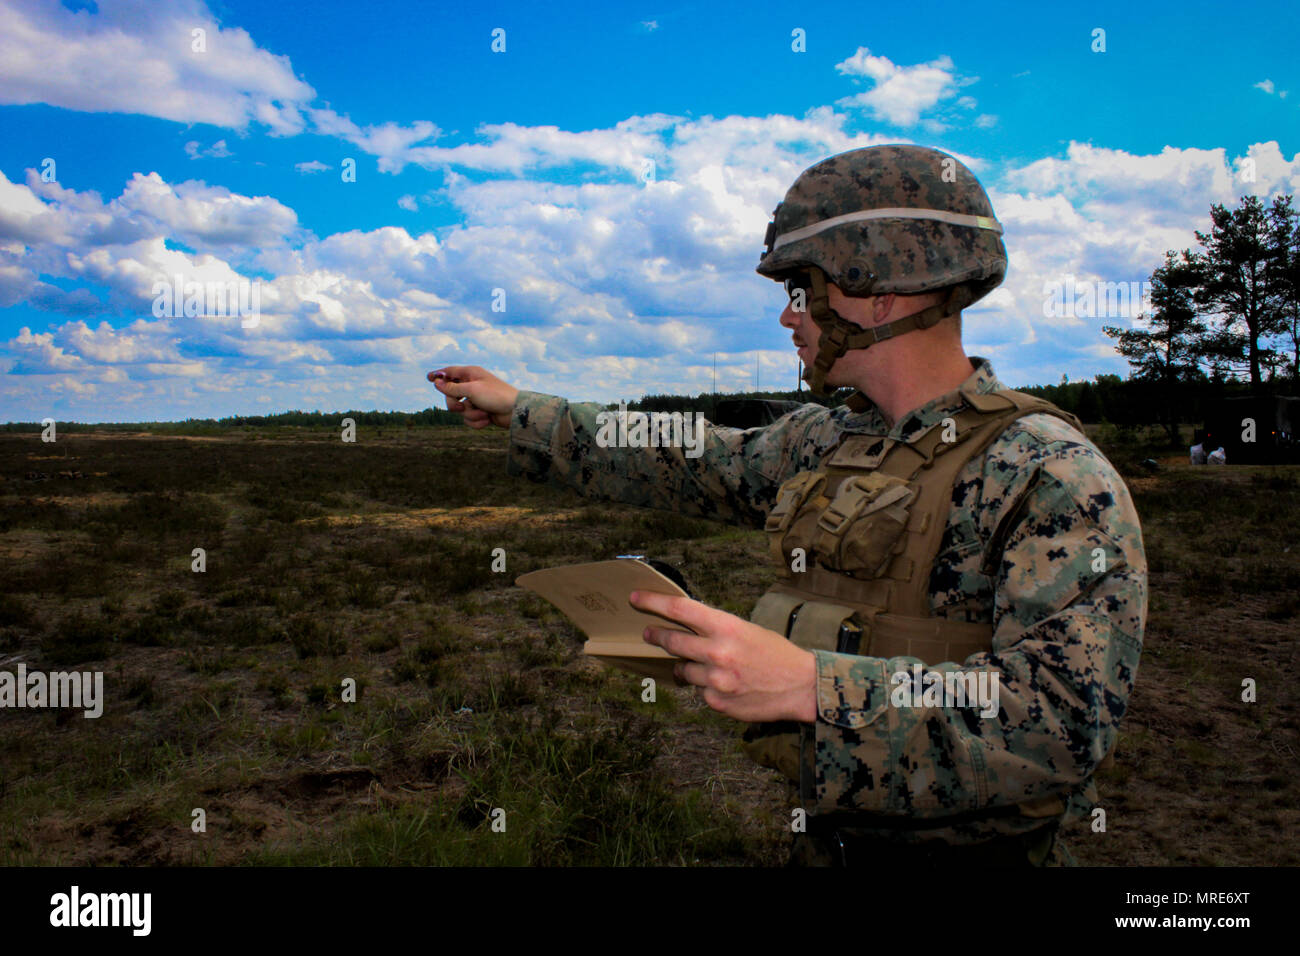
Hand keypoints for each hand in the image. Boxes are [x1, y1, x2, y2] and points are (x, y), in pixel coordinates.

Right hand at [427, 365, 518, 428]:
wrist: (514, 412)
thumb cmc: (496, 396)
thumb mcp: (471, 390)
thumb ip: (452, 388)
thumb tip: (437, 382)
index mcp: (471, 374)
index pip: (450, 372)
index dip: (438, 375)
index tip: (428, 378)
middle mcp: (472, 385)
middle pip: (450, 395)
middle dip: (455, 404)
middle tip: (463, 407)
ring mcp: (476, 399)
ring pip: (460, 410)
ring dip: (470, 414)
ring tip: (483, 412)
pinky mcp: (480, 412)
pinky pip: (468, 419)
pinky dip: (476, 421)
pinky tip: (487, 419)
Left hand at [631, 590, 816, 723]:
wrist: (801, 686)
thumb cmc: (776, 654)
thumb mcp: (746, 630)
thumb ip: (716, 630)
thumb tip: (686, 627)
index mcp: (726, 627)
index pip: (680, 609)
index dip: (653, 602)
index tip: (636, 598)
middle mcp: (716, 652)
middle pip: (671, 641)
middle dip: (656, 636)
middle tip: (650, 633)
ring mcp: (714, 680)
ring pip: (683, 670)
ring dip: (687, 666)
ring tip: (707, 665)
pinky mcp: (717, 702)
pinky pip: (701, 692)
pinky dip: (708, 687)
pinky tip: (728, 685)